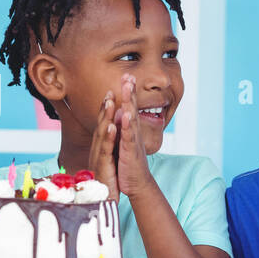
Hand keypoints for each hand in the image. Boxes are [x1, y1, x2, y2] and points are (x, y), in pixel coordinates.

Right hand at [87, 89, 119, 198]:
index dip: (106, 108)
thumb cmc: (108, 180)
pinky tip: (112, 126)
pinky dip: (108, 137)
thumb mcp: (109, 159)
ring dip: (105, 116)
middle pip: (100, 124)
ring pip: (101, 133)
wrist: (105, 201)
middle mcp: (97, 149)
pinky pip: (105, 149)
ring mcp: (98, 157)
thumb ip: (109, 144)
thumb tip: (113, 129)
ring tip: (110, 101)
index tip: (111, 92)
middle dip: (105, 106)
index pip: (103, 123)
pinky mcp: (101, 166)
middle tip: (109, 90)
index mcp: (100, 146)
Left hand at [113, 74, 155, 199]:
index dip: (128, 92)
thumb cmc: (129, 162)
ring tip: (127, 89)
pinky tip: (126, 116)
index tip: (127, 75)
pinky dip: (127, 126)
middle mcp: (133, 132)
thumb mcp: (124, 141)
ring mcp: (133, 141)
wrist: (137, 183)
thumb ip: (123, 127)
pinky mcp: (131, 152)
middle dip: (130, 91)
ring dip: (129, 103)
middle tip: (129, 74)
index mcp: (130, 129)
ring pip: (131, 118)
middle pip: (132, 108)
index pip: (129, 107)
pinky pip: (129, 137)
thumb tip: (121, 113)